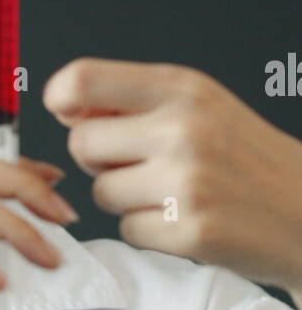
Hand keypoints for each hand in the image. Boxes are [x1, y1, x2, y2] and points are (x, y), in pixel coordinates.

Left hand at [42, 57, 301, 292]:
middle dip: (99, 160)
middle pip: (81, 143)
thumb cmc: (248, 158)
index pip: (84, 79)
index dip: (61, 99)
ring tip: (171, 193)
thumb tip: (66, 106)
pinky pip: (127, 230)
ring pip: (101, 192)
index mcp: (183, 89)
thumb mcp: (202, 106)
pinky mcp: (188, 230)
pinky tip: (184, 219)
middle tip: (139, 165)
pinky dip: (149, 230)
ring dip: (126, 199)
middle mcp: (183, 129)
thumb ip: (136, 101)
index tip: (70, 114)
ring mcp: (185, 182)